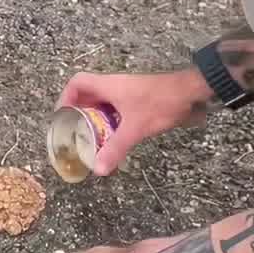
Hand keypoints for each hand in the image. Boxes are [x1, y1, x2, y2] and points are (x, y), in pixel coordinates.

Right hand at [58, 67, 210, 174]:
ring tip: (93, 137)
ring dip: (96, 118)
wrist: (190, 92)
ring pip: (103, 102)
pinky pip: (116, 108)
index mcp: (108, 86)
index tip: (63, 116)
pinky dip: (111, 121)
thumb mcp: (135, 128)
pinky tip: (115, 136)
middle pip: (87, 94)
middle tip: (76, 132)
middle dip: (79, 112)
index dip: (66, 97)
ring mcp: (127, 92)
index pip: (77, 82)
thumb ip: (116, 148)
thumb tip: (99, 169)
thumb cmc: (161, 103)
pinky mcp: (138, 99)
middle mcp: (115, 86)